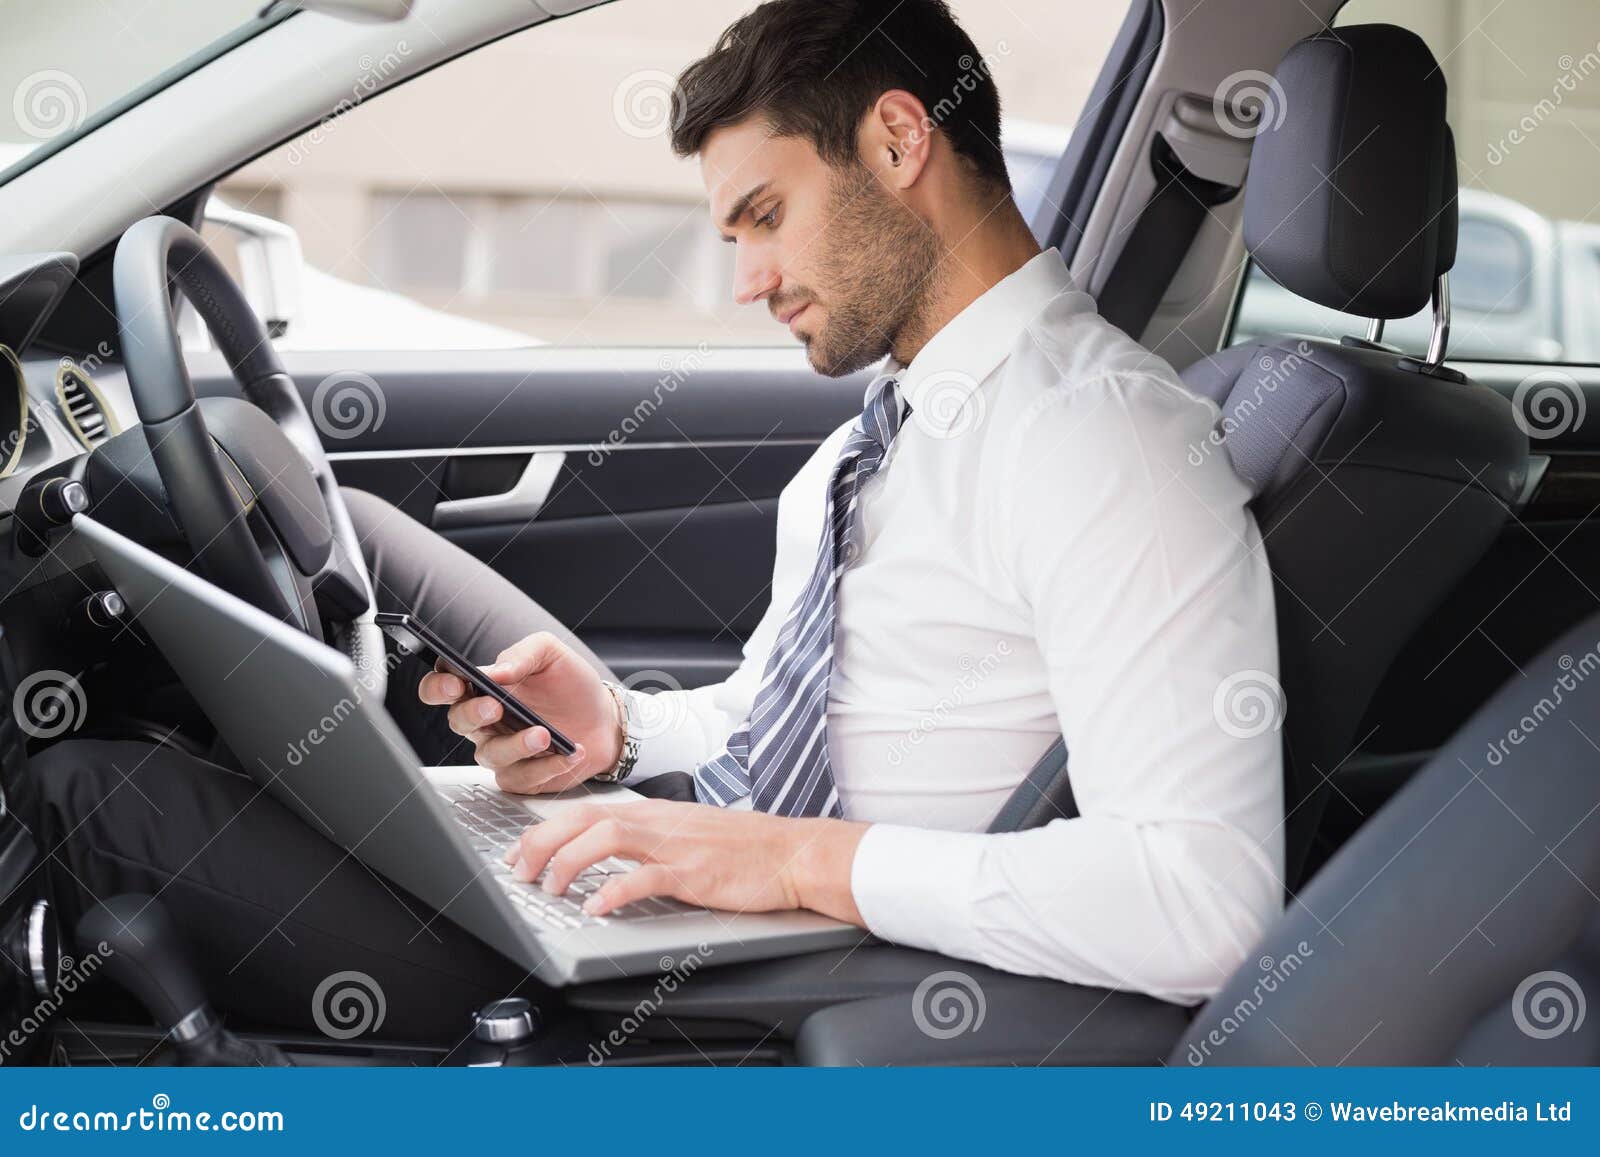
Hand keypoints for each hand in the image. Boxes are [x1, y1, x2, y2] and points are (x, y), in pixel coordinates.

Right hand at [417, 631, 621, 793]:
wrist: (605, 718)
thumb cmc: (571, 684)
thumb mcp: (551, 654)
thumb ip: (522, 654)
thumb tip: (496, 671)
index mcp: (483, 688)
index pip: (443, 686)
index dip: (440, 686)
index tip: (457, 684)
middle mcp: (486, 722)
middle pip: (458, 722)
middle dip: (474, 714)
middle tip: (496, 707)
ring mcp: (502, 750)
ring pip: (490, 755)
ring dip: (516, 745)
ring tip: (545, 734)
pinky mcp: (522, 776)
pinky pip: (521, 778)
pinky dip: (546, 767)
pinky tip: (568, 753)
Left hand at [505, 799, 867, 923]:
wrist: (792, 852)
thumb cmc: (744, 847)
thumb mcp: (686, 833)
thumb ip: (648, 839)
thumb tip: (608, 850)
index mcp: (653, 813)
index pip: (585, 811)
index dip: (545, 829)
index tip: (519, 851)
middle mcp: (657, 822)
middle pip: (584, 818)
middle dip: (543, 841)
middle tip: (519, 869)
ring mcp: (675, 845)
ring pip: (606, 837)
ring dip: (569, 861)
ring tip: (550, 886)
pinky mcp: (693, 872)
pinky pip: (646, 878)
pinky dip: (615, 890)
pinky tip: (596, 907)